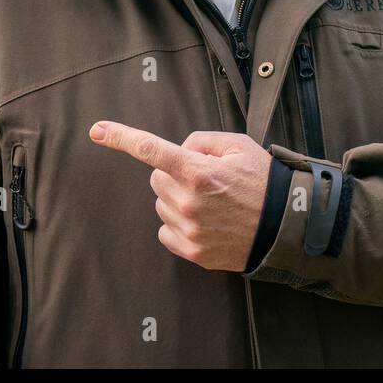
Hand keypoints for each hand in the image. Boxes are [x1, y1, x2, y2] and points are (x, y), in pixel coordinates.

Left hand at [89, 121, 272, 270]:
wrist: (285, 226)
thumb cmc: (263, 182)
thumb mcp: (239, 146)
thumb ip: (202, 141)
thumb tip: (178, 150)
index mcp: (198, 171)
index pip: (150, 149)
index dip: (121, 137)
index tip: (97, 131)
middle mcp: (188, 201)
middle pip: (157, 179)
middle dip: (173, 174)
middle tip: (204, 179)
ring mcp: (189, 229)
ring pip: (161, 204)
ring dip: (178, 199)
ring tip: (212, 203)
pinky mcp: (193, 251)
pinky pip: (166, 230)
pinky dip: (179, 223)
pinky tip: (205, 221)